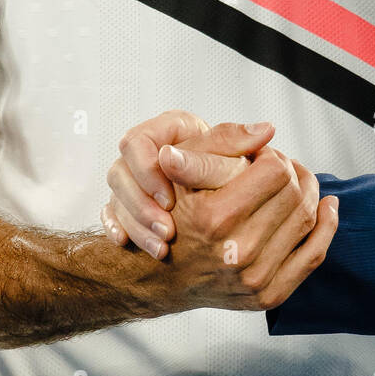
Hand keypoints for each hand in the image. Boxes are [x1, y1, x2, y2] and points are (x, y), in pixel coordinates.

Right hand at [101, 112, 337, 312]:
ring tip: (297, 181)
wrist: (162, 275)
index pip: (275, 170)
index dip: (272, 156)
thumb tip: (266, 128)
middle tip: (280, 167)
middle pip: (294, 193)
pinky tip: (327, 207)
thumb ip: (222, 142)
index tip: (261, 156)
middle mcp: (237, 251)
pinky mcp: (268, 295)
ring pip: (306, 220)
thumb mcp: (182, 169)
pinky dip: (325, 227)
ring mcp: (255, 278)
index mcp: (215, 217)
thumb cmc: (174, 215)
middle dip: (292, 171)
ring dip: (309, 192)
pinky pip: (312, 256)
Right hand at [103, 109, 224, 255]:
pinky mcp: (123, 202)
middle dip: (142, 206)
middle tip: (168, 229)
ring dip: (137, 225)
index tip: (171, 198)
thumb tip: (266, 130)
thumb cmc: (220, 162)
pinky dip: (118, 230)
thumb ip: (238, 141)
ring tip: (162, 246)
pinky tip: (129, 245)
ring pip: (115, 199)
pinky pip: (108, 216)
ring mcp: (128, 179)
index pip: (136, 143)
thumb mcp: (227, 149)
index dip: (148, 171)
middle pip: (119, 174)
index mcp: (160, 131)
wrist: (212, 190)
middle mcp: (138, 153)